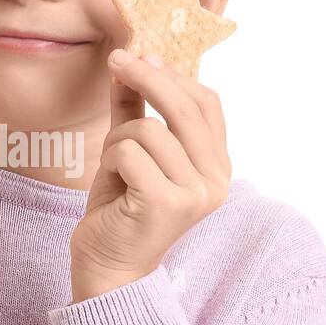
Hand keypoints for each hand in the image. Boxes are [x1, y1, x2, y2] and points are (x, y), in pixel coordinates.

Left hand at [69, 49, 230, 301]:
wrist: (108, 268)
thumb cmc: (121, 211)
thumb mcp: (132, 152)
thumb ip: (136, 110)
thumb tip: (131, 60)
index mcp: (217, 168)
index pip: (208, 103)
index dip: (174, 74)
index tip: (140, 56)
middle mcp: (216, 181)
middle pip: (185, 106)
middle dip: (145, 76)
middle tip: (115, 60)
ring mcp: (195, 194)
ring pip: (149, 129)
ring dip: (118, 141)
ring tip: (114, 168)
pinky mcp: (166, 202)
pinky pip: (129, 151)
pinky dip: (110, 160)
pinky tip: (112, 185)